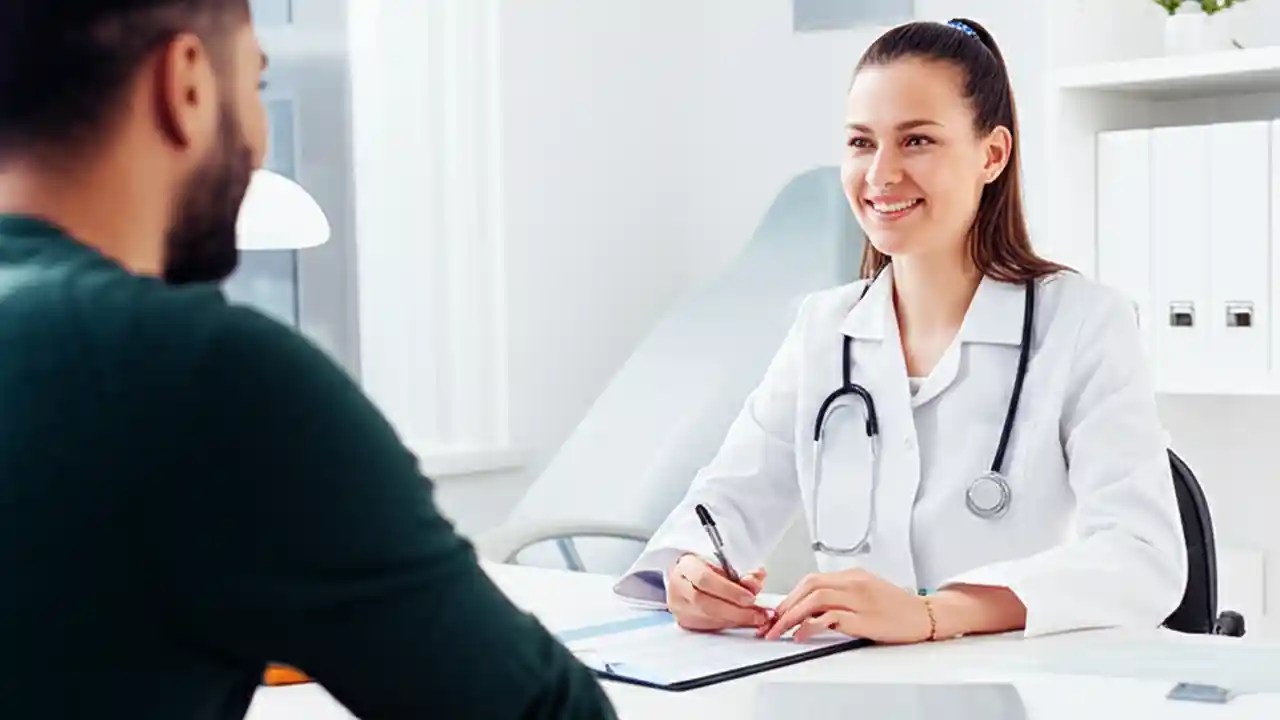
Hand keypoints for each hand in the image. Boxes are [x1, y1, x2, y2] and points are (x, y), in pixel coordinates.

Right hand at [666, 553, 769, 631]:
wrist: (690, 578)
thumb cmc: (709, 569)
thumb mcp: (726, 565)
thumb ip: (742, 573)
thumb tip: (756, 580)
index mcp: (686, 566)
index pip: (704, 579)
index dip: (728, 590)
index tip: (750, 597)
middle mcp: (677, 587)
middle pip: (704, 603)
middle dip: (735, 611)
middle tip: (757, 614)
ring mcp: (679, 607)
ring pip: (706, 618)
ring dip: (735, 620)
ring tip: (755, 618)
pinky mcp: (684, 622)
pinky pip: (707, 627)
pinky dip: (728, 625)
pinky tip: (741, 622)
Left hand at [762, 568, 930, 643]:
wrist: (926, 615)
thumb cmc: (898, 608)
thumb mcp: (868, 592)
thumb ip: (843, 595)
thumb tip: (813, 607)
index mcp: (853, 575)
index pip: (812, 580)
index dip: (791, 596)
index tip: (778, 611)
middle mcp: (854, 583)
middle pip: (809, 586)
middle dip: (785, 604)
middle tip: (771, 622)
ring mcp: (859, 600)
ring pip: (815, 599)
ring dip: (791, 615)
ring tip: (779, 629)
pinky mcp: (864, 618)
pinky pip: (830, 617)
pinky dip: (811, 625)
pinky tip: (801, 634)